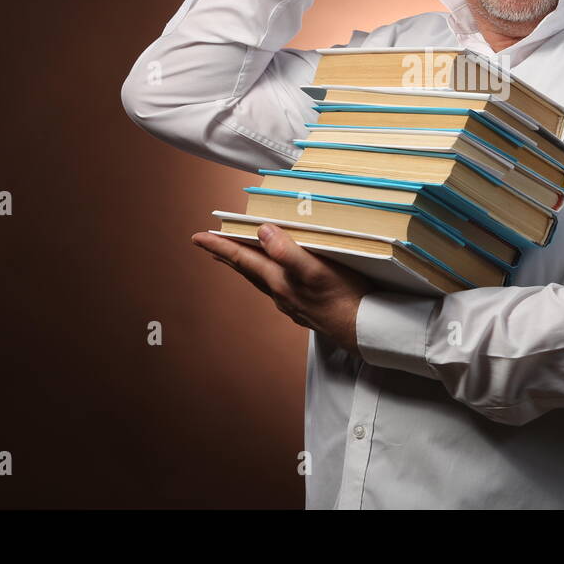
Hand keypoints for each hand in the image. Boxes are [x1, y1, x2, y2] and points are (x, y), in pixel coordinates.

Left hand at [191, 224, 374, 356]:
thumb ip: (288, 252)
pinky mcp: (307, 308)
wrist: (365, 332)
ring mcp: (293, 303)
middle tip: (210, 245)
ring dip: (247, 266)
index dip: (220, 245)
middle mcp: (281, 294)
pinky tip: (276, 277)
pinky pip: (279, 288)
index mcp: (280, 280)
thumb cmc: (345, 299)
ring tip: (237, 257)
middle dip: (228, 255)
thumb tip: (262, 232)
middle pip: (247, 270)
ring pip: (262, 280)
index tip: (198, 237)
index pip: (242, 258)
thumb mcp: (317, 270)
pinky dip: (268, 276)